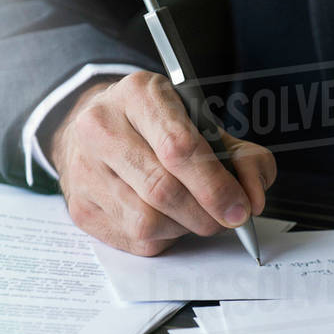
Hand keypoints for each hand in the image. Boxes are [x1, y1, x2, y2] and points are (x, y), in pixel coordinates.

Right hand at [47, 71, 275, 255]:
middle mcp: (101, 127)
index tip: (241, 207)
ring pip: (147, 221)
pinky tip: (167, 218)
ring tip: (194, 214)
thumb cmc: (157, 128)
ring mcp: (84, 170)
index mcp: (137, 94)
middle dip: (205, 213)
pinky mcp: (80, 207)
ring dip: (184, 227)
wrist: (98, 129)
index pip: (178, 146)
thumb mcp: (204, 125)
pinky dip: (163, 237)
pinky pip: (133, 239)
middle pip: (162, 189)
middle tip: (226, 219)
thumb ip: (242, 157)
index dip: (215, 185)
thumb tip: (253, 198)